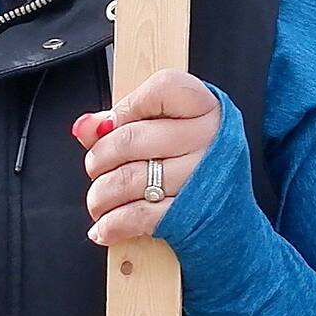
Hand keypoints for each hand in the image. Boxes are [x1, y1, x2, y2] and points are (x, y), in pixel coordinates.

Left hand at [78, 70, 221, 249]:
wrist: (230, 219)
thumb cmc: (193, 165)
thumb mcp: (168, 130)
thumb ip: (124, 121)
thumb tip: (85, 126)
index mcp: (206, 108)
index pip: (162, 89)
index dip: (127, 106)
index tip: (115, 124)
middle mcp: (208, 139)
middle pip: (130, 139)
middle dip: (99, 159)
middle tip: (96, 168)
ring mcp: (200, 178)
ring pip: (126, 180)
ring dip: (99, 195)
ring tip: (99, 200)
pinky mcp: (188, 215)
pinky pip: (134, 217)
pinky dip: (111, 224)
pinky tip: (104, 226)